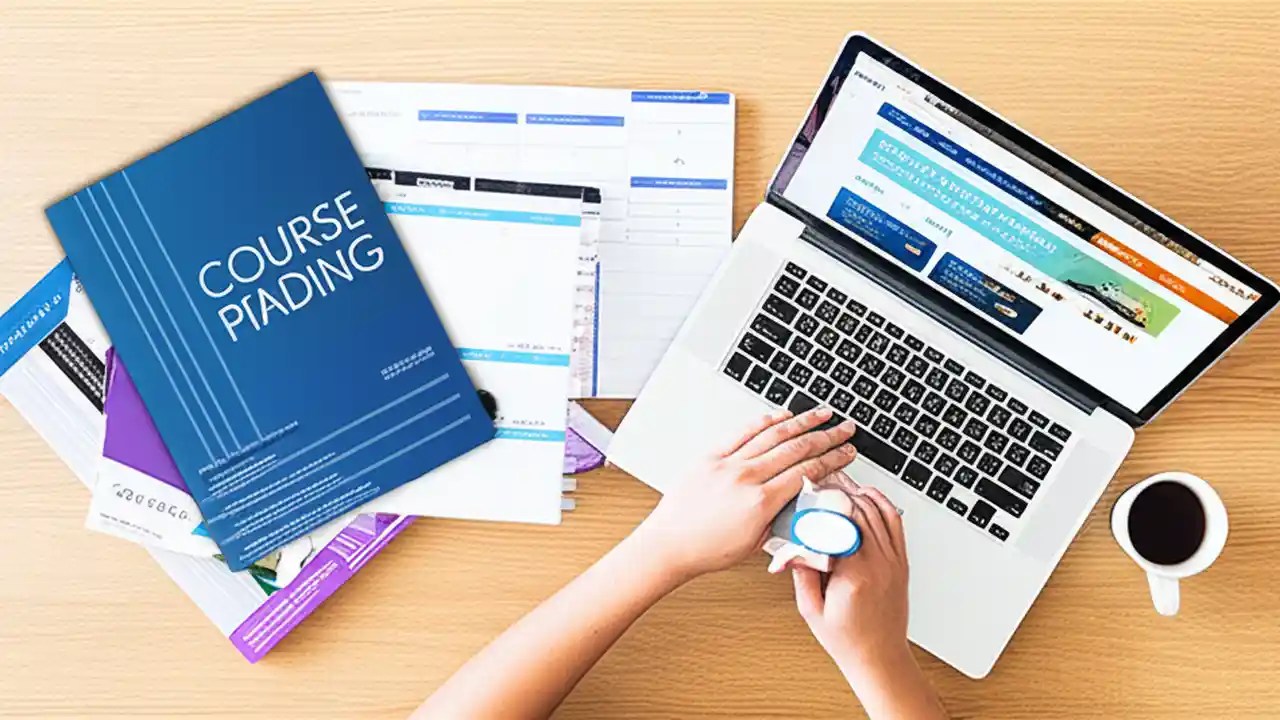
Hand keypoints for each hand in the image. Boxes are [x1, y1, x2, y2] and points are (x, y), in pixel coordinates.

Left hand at [635, 407, 857, 580]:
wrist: (669, 544)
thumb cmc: (707, 550)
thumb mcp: (755, 542)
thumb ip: (781, 517)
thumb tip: (800, 498)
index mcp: (761, 502)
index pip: (807, 472)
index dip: (832, 460)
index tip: (847, 452)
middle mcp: (745, 477)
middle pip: (796, 448)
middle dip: (826, 436)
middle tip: (845, 429)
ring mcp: (727, 464)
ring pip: (773, 434)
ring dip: (802, 422)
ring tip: (822, 414)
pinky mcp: (711, 457)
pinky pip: (743, 432)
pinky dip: (766, 421)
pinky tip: (782, 416)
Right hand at [792, 485, 911, 679]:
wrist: (880, 658)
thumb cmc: (848, 640)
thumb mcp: (810, 609)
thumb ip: (801, 573)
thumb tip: (794, 544)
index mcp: (854, 576)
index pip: (840, 524)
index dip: (824, 504)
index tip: (810, 498)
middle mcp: (879, 564)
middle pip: (860, 510)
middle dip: (838, 495)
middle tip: (821, 490)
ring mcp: (894, 561)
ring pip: (878, 510)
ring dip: (858, 495)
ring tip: (839, 490)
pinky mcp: (901, 562)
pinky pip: (895, 522)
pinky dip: (881, 503)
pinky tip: (867, 497)